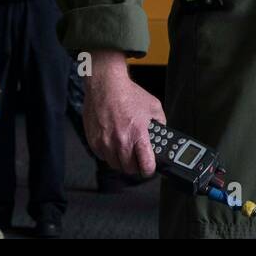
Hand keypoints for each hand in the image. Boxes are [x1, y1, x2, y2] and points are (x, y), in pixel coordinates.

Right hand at [83, 49, 166, 177]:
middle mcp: (121, 140)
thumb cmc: (128, 93)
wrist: (106, 85)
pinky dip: (109, 153)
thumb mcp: (154, 106)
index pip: (145, 165)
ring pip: (115, 165)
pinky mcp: (94, 141)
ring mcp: (105, 142)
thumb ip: (160, 123)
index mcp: (138, 134)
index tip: (149, 169)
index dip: (149, 170)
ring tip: (125, 150)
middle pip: (129, 169)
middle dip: (136, 166)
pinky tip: (114, 143)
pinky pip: (103, 156)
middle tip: (138, 159)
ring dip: (121, 161)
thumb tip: (162, 134)